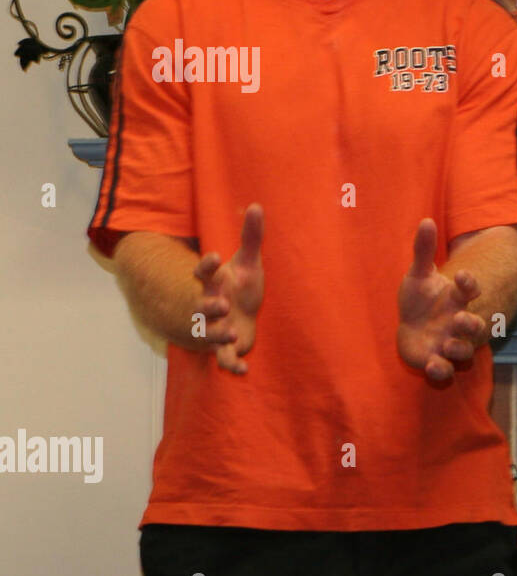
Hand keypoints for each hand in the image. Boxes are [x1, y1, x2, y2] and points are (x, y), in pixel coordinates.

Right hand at [193, 204, 264, 374]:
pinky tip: (243, 370)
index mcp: (213, 284)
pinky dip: (232, 364)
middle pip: (203, 305)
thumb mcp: (249, 261)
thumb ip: (251, 236)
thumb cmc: (240, 286)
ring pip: (210, 333)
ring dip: (218, 334)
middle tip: (221, 303)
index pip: (203, 272)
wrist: (238, 316)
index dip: (207, 265)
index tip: (216, 256)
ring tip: (231, 333)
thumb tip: (255, 205)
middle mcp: (209, 306)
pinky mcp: (225, 347)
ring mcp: (214, 327)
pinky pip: (225, 358)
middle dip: (209, 306)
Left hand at [397, 218, 486, 382]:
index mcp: (457, 299)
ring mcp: (451, 343)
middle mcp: (459, 322)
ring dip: (460, 348)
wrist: (412, 327)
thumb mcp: (419, 274)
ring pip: (465, 350)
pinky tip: (434, 366)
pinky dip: (442, 370)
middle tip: (460, 319)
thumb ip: (424, 251)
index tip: (460, 275)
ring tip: (449, 344)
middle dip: (471, 323)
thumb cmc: (420, 299)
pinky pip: (447, 370)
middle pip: (476, 325)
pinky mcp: (439, 360)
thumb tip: (426, 221)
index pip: (470, 289)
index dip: (469, 283)